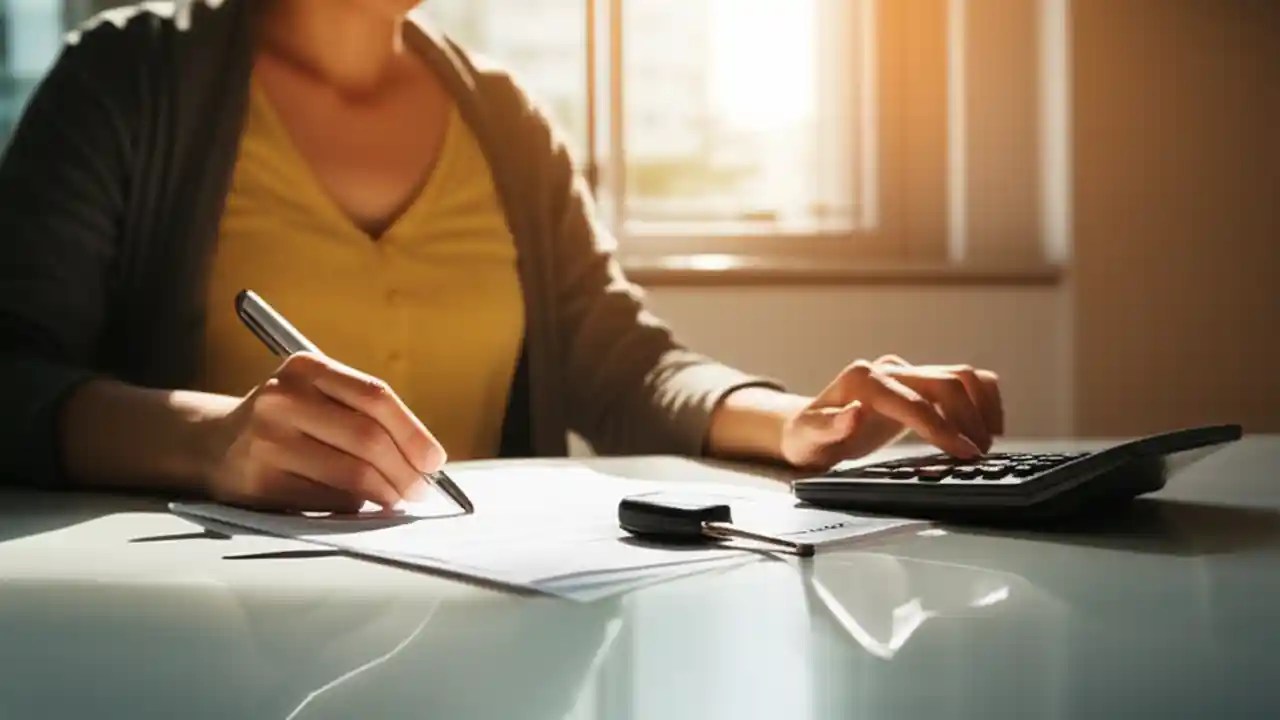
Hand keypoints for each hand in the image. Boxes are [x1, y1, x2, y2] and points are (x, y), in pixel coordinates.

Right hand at [203, 353, 445, 511]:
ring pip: (352, 474)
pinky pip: (327, 499)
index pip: (376, 397)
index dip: (413, 432)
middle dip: (406, 470)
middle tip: (421, 490)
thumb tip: (425, 459)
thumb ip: (365, 415)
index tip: (435, 460)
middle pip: (368, 438)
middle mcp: (283, 399)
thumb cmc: (287, 420)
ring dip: (386, 493)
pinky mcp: (260, 482)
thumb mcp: (317, 395)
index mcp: (306, 368)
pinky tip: (362, 506)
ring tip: (398, 499)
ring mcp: (268, 441)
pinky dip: (356, 507)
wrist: (214, 442)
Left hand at [779, 355, 1003, 469]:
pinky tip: (988, 426)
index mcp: (862, 380)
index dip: (943, 428)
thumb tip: (854, 414)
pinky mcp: (919, 381)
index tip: (964, 453)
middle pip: (945, 382)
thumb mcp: (809, 439)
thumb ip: (828, 428)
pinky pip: (961, 381)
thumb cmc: (808, 437)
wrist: (808, 427)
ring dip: (981, 406)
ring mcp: (905, 372)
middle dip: (968, 418)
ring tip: (987, 442)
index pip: (914, 402)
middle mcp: (887, 369)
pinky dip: (981, 399)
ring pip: (960, 376)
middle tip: (980, 453)